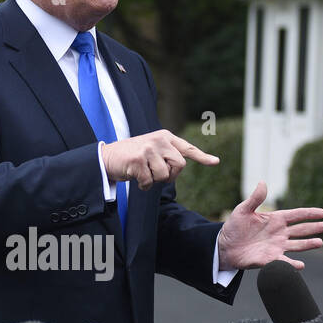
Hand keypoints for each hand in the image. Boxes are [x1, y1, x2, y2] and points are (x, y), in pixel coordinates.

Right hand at [101, 131, 217, 190]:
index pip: (187, 148)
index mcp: (165, 137)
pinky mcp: (138, 159)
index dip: (202, 157)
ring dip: (154, 181)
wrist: (106, 158)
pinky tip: (135, 178)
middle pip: (179, 165)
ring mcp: (149, 148)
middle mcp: (159, 140)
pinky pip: (150, 181)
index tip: (215, 162)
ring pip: (165, 175)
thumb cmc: (131, 158)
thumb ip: (166, 156)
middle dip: (170, 176)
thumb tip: (179, 167)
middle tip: (156, 176)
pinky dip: (143, 185)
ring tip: (143, 174)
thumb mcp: (151, 152)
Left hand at [217, 182, 322, 270]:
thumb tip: (262, 183)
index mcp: (275, 219)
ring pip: (297, 245)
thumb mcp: (243, 210)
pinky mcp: (270, 260)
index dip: (309, 213)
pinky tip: (301, 265)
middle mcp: (280, 233)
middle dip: (316, 228)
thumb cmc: (234, 227)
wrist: (225, 246)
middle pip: (302, 230)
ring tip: (320, 242)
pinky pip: (283, 262)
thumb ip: (255, 199)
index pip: (297, 215)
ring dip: (309, 244)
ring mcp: (277, 247)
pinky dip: (292, 264)